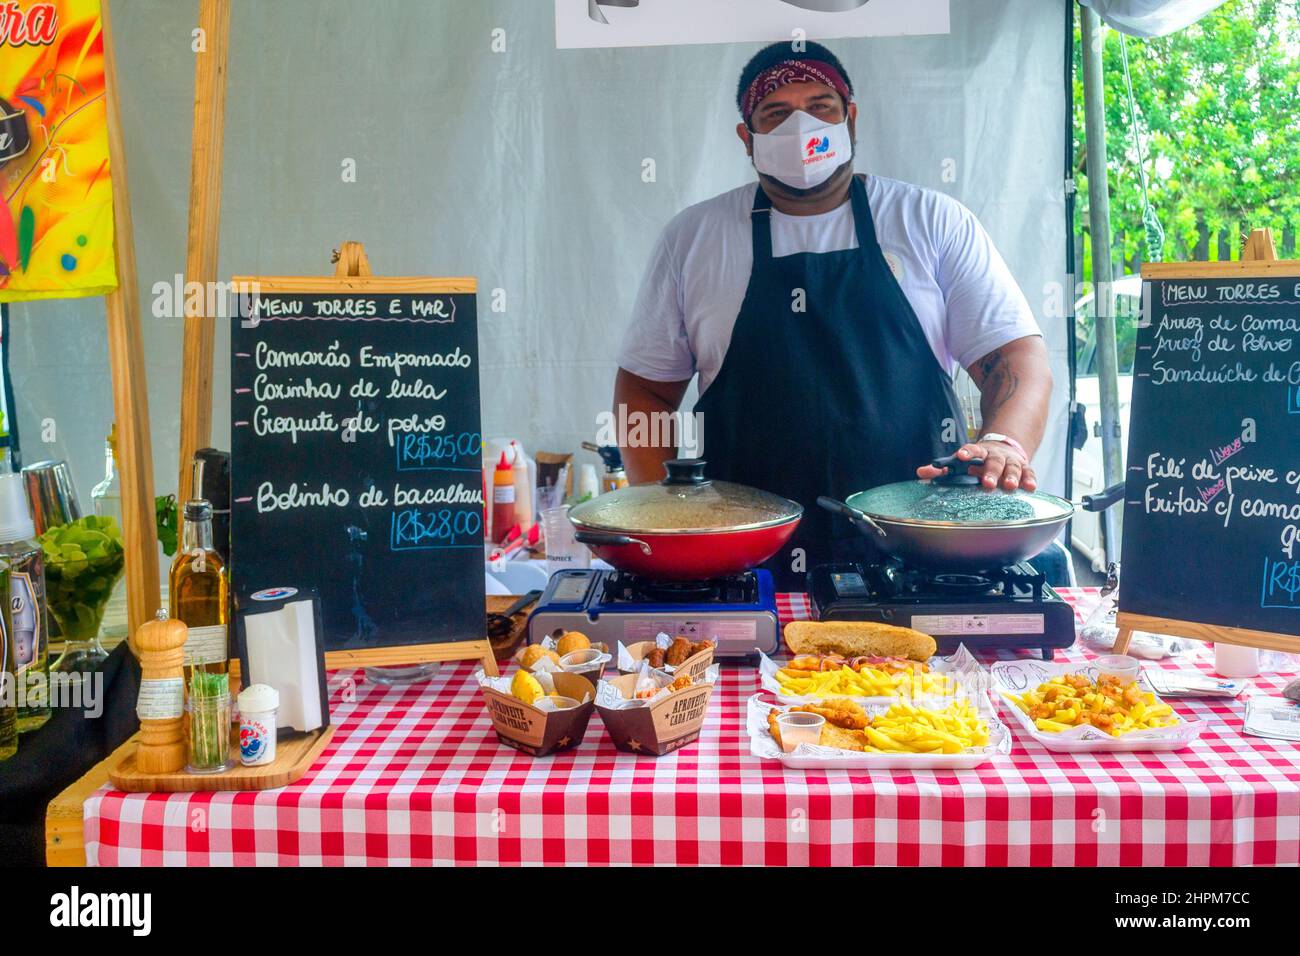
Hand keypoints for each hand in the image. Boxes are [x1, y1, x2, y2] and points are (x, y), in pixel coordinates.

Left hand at [915, 441, 1037, 491]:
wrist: (1003, 449)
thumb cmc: (977, 461)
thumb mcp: (960, 463)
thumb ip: (941, 468)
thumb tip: (920, 472)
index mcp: (978, 452)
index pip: (972, 449)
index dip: (967, 452)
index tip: (961, 456)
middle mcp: (995, 455)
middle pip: (993, 461)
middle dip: (990, 471)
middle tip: (987, 483)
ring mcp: (1010, 461)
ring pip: (1012, 467)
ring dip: (1011, 476)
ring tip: (1009, 486)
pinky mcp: (1024, 468)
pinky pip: (1028, 472)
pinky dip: (1030, 479)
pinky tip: (1030, 487)